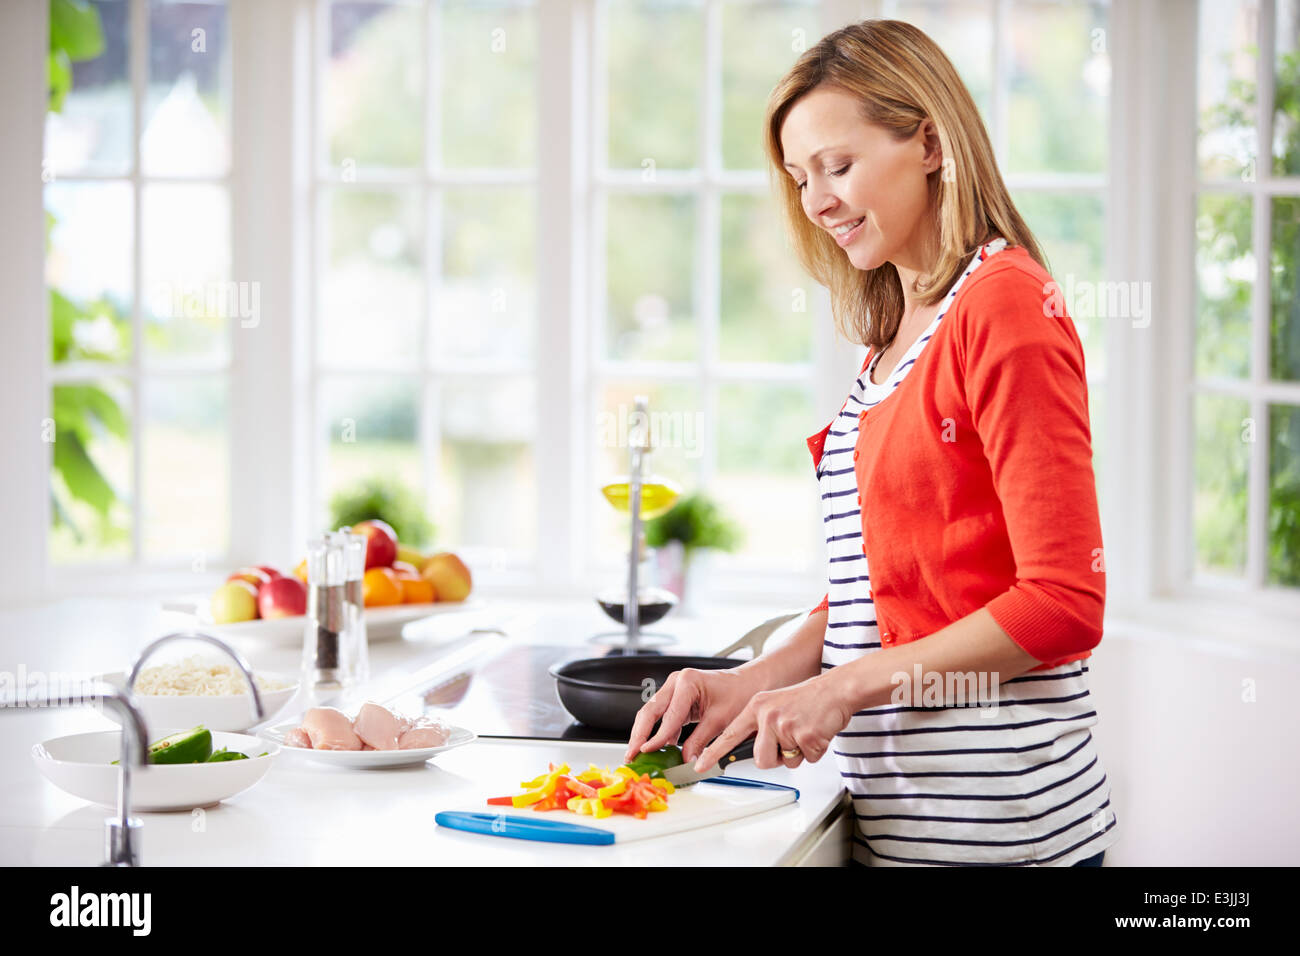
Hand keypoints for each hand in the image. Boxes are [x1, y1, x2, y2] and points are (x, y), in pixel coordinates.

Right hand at [623, 666, 762, 764]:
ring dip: (644, 734)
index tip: (645, 752)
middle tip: (631, 755)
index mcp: (687, 682)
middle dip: (639, 735)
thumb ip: (700, 742)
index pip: (667, 716)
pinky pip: (662, 716)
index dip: (655, 737)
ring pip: (652, 713)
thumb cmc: (739, 694)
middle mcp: (677, 682)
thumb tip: (686, 761)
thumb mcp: (720, 721)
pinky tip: (656, 748)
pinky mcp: (677, 698)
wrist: (748, 683)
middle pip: (650, 711)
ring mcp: (674, 688)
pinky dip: (658, 732)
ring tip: (638, 754)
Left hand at [693, 672, 852, 771]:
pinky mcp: (805, 735)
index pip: (730, 734)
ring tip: (803, 733)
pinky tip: (817, 732)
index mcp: (757, 707)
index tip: (699, 765)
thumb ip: (761, 725)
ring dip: (796, 755)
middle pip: (761, 759)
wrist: (835, 689)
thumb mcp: (775, 705)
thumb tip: (756, 751)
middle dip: (775, 758)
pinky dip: (814, 751)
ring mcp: (786, 725)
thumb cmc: (808, 700)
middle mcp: (768, 715)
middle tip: (789, 741)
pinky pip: (807, 759)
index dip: (713, 752)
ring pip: (784, 762)